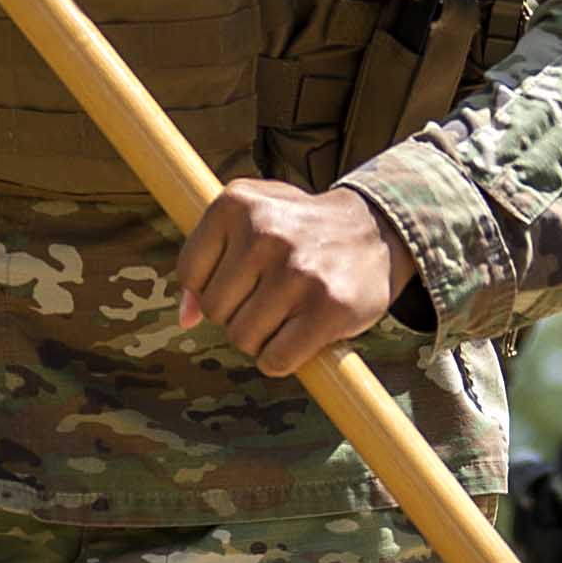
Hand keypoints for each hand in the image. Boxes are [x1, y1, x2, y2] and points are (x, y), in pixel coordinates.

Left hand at [180, 176, 412, 376]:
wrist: (376, 230)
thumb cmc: (298, 230)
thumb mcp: (248, 220)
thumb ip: (206, 259)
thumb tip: (185, 318)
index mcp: (236, 202)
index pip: (190, 274)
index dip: (213, 286)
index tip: (243, 278)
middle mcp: (265, 232)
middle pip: (215, 311)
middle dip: (238, 313)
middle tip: (272, 294)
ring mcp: (298, 271)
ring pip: (243, 339)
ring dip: (262, 338)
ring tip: (288, 312)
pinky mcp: (328, 308)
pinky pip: (276, 360)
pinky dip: (282, 359)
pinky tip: (301, 335)